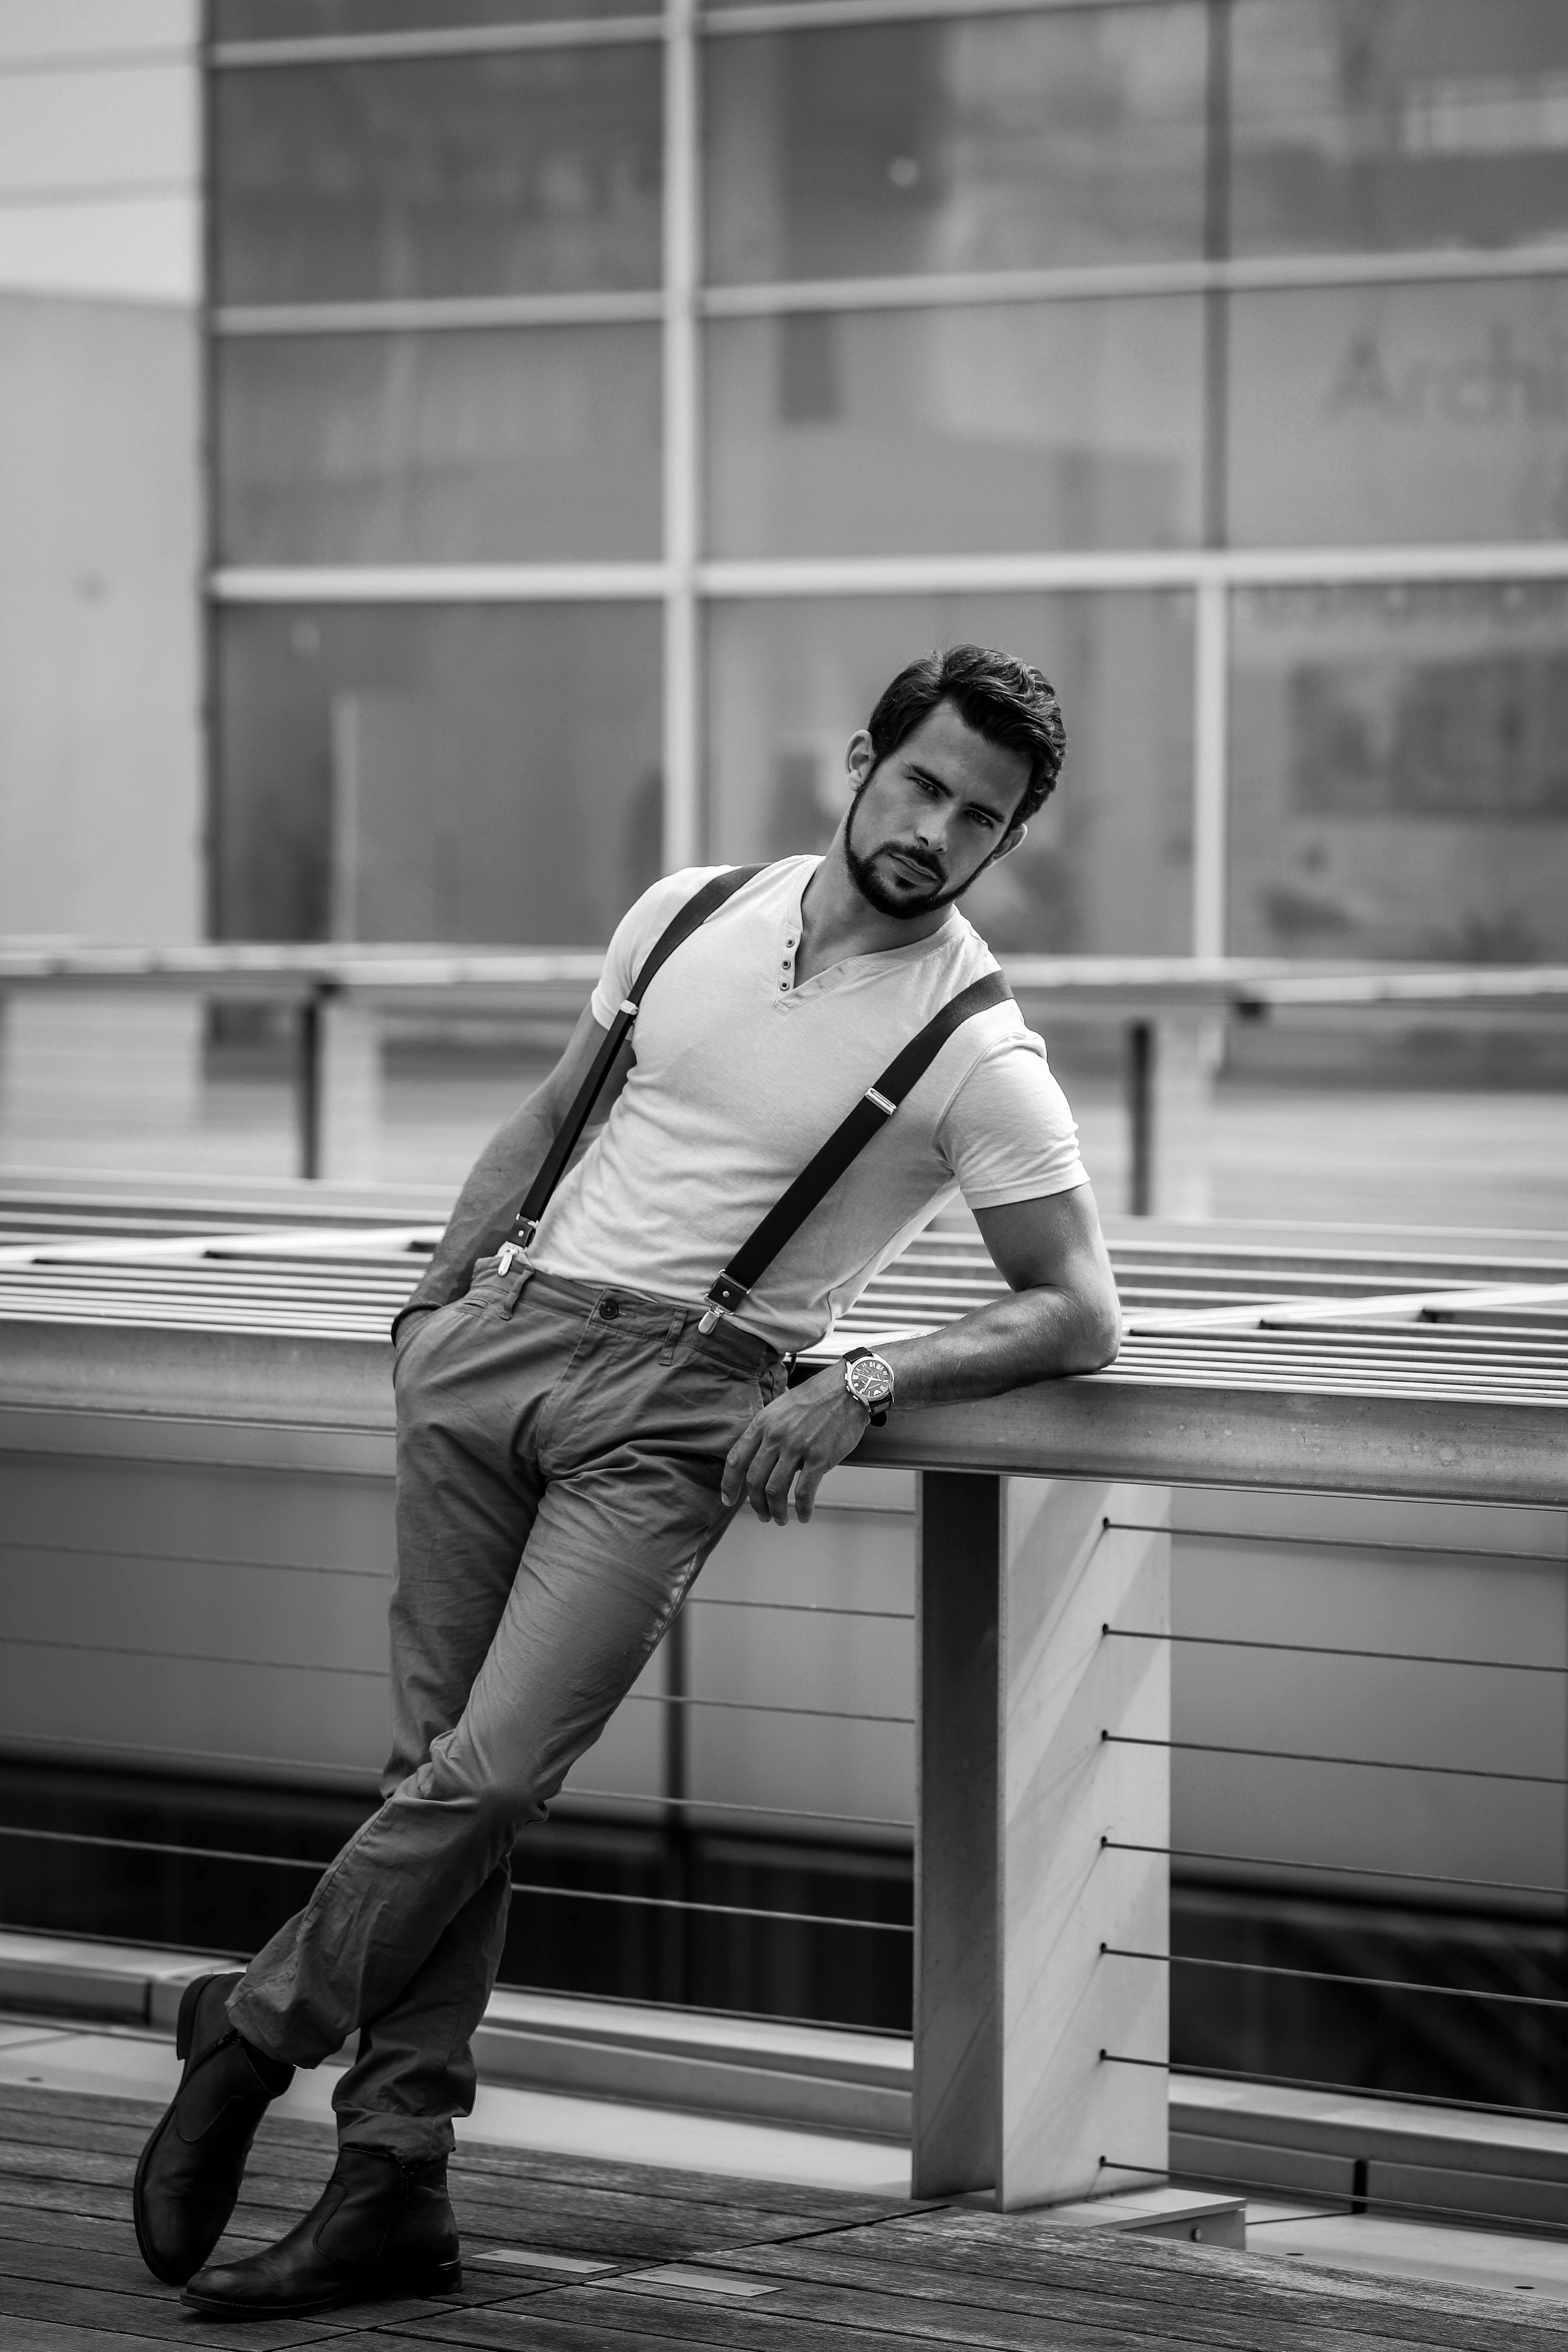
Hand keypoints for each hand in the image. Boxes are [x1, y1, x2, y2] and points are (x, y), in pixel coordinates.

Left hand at [721, 1367, 869, 1525]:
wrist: (848, 1390)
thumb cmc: (817, 1396)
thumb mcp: (781, 1406)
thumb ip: (767, 1431)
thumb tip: (761, 1457)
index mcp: (763, 1424)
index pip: (736, 1460)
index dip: (729, 1484)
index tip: (728, 1499)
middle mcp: (776, 1437)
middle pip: (755, 1481)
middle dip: (756, 1504)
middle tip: (762, 1514)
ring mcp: (797, 1449)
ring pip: (776, 1491)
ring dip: (776, 1511)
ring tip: (780, 1518)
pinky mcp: (819, 1459)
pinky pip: (805, 1492)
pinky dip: (803, 1509)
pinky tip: (804, 1515)